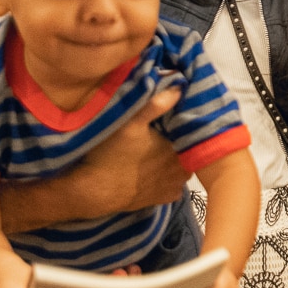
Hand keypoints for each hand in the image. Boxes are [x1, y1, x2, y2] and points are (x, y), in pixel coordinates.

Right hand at [82, 88, 188, 211]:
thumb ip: (156, 104)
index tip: (173, 120)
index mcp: (179, 149)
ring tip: (159, 151)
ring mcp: (173, 187)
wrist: (95, 191)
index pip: (192, 135)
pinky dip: (169, 178)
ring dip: (175, 161)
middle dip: (181, 143)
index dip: (184, 126)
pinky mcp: (163, 199)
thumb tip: (179, 87)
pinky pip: (174, 186)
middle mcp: (182, 170)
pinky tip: (155, 170)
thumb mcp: (131, 122)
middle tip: (165, 134)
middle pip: (188, 151)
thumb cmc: (113, 155)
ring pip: (182, 168)